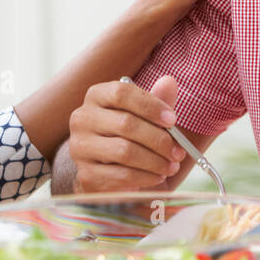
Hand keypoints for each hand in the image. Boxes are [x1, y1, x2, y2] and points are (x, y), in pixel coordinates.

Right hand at [67, 75, 188, 192]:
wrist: (107, 174)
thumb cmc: (128, 138)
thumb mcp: (144, 117)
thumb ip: (156, 101)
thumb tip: (169, 82)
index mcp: (96, 96)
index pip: (122, 93)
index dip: (150, 106)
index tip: (173, 120)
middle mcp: (82, 119)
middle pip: (126, 124)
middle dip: (159, 139)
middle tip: (179, 151)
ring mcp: (80, 148)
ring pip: (125, 151)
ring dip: (156, 161)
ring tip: (172, 166)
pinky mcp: (86, 175)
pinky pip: (121, 175)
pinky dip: (146, 177)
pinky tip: (158, 177)